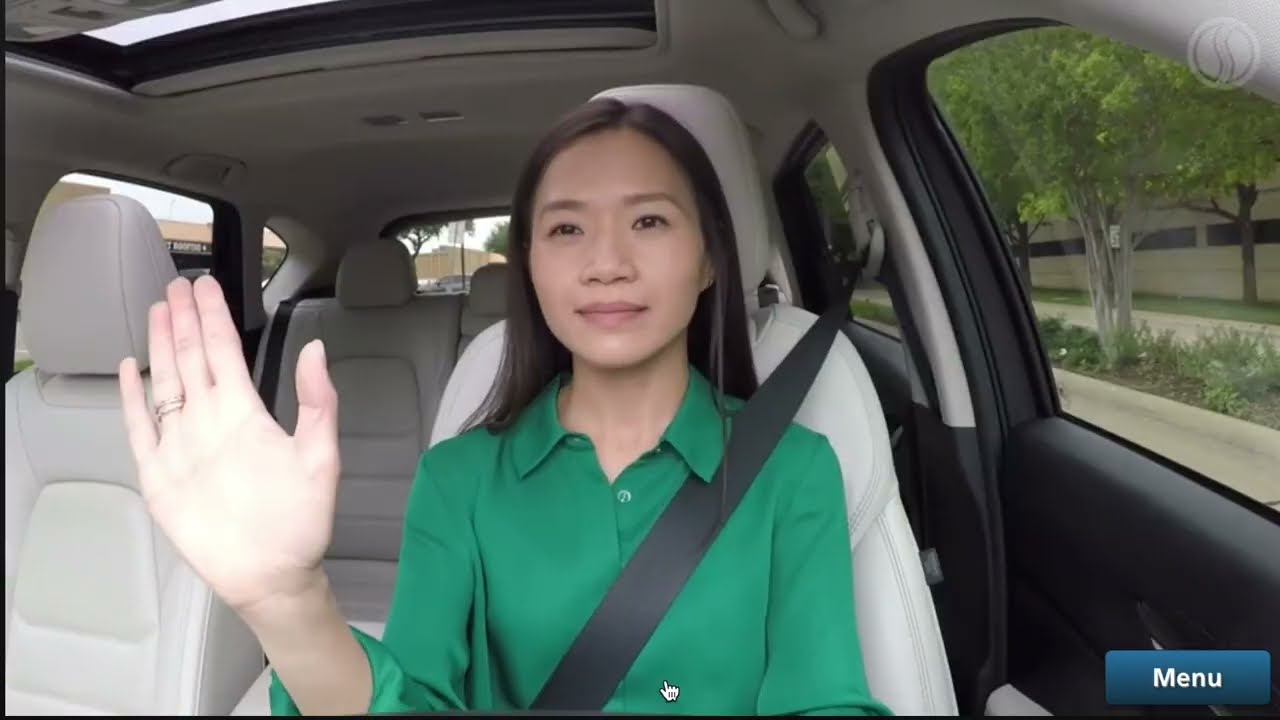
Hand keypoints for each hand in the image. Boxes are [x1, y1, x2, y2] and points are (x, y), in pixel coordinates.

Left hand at [118, 276, 340, 619]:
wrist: (266, 579)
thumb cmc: (300, 521)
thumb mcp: (324, 457)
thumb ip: (318, 399)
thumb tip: (314, 350)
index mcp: (243, 415)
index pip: (221, 348)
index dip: (212, 312)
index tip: (205, 284)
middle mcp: (201, 425)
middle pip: (187, 357)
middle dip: (181, 316)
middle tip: (177, 285)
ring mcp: (173, 450)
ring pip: (162, 383)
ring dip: (158, 343)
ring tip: (157, 310)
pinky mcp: (156, 478)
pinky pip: (136, 428)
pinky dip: (131, 395)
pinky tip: (130, 369)